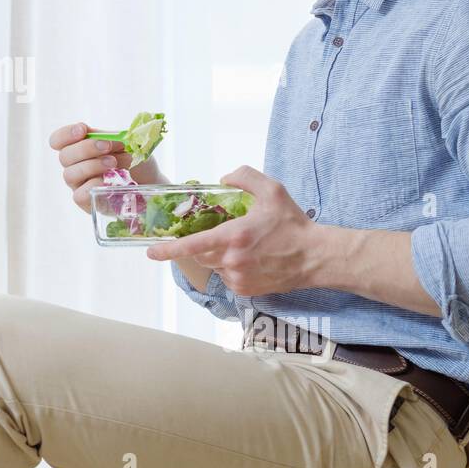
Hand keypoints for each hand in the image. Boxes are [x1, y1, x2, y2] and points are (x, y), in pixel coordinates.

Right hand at [49, 121, 165, 214]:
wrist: (149, 181)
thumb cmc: (134, 160)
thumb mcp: (127, 143)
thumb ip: (114, 138)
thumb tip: (107, 139)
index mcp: (79, 147)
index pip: (58, 140)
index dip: (66, 134)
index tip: (83, 129)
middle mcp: (74, 166)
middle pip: (64, 156)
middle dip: (86, 148)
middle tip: (107, 146)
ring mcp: (79, 185)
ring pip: (70, 175)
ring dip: (92, 166)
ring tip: (114, 163)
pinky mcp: (86, 202)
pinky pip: (79, 195)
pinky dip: (94, 185)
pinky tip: (109, 182)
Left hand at [145, 165, 319, 296]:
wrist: (316, 257)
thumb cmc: (293, 224)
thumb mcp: (272, 190)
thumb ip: (245, 177)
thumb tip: (224, 178)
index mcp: (234, 236)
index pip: (193, 245)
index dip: (169, 249)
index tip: (151, 252)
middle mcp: (232, 260)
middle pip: (202, 254)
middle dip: (206, 243)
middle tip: (227, 234)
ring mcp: (238, 278)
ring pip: (214, 266)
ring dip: (220, 256)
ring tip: (246, 247)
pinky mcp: (246, 290)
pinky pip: (226, 278)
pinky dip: (231, 269)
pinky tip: (252, 260)